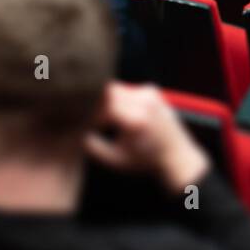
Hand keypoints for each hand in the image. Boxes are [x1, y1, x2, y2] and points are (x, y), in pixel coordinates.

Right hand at [85, 83, 208, 192]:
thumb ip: (90, 145)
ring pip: (114, 88)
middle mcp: (144, 102)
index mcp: (135, 119)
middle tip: (92, 120)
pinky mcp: (152, 90)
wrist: (176, 155)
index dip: (88, 113)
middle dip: (95, 104)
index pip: (100, 105)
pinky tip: (120, 115)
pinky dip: (118, 99)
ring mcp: (150, 93)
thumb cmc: (144, 161)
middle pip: (106, 91)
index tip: (83, 124)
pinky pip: (126, 89)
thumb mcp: (113, 159)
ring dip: (106, 101)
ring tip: (107, 121)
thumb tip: (73, 128)